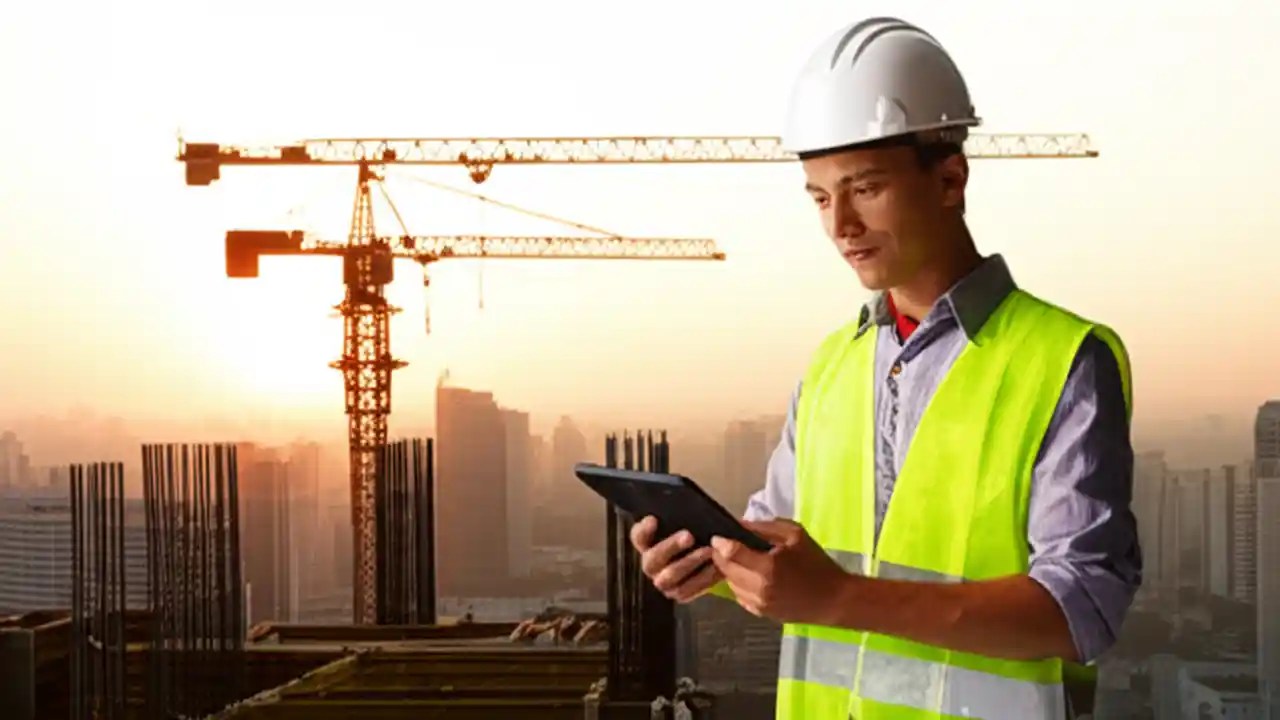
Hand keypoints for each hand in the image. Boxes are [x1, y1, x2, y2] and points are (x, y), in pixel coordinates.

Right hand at [630, 515, 721, 602]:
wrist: (713, 558)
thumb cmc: (697, 535)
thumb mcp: (693, 524)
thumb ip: (690, 519)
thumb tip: (702, 525)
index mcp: (648, 543)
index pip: (638, 536)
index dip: (643, 530)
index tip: (653, 519)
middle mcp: (651, 564)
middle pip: (652, 559)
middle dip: (670, 546)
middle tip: (689, 536)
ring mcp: (663, 581)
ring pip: (669, 576)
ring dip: (689, 562)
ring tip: (708, 551)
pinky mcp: (678, 593)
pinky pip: (687, 590)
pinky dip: (702, 578)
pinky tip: (716, 566)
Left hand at [710, 518, 851, 624]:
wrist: (834, 599)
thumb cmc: (816, 563)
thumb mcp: (794, 535)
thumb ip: (764, 528)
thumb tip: (738, 524)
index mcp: (768, 567)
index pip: (730, 553)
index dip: (720, 542)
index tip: (718, 535)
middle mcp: (758, 588)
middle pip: (725, 568)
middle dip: (721, 555)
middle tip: (725, 545)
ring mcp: (758, 604)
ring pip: (729, 583)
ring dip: (729, 570)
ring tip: (739, 559)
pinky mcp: (760, 613)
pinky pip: (738, 595)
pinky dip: (739, 583)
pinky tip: (750, 575)